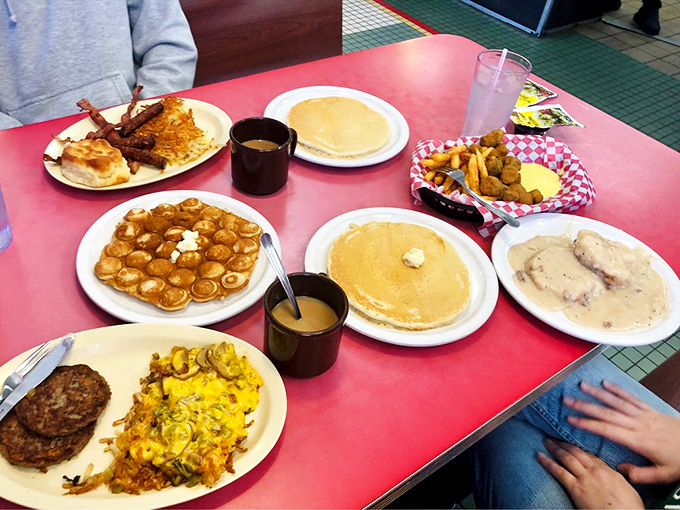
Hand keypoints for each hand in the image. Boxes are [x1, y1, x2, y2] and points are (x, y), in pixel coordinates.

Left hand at [538, 439, 643, 508]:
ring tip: (546, 441)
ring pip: (567, 458)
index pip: (591, 456)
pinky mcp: (576, 488)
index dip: (580, 449)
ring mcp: (585, 478)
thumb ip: (619, 479)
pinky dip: (547, 462)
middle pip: (578, 452)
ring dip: (555, 448)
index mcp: (610, 472)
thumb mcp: (628, 491)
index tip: (572, 443)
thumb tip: (616, 475)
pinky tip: (539, 455)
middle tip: (555, 435)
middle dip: (565, 443)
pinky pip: (558, 471)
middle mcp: (596, 471)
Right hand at [564, 380, 679, 484]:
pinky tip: (606, 383)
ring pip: (617, 402)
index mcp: (638, 440)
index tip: (571, 420)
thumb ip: (640, 474)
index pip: (607, 430)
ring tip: (582, 386)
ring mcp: (644, 415)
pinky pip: (632, 398)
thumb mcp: (663, 475)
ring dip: (598, 393)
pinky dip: (618, 389)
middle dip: (585, 406)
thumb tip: (619, 469)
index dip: (587, 424)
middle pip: (607, 412)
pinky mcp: (651, 410)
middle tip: (567, 400)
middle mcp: (638, 424)